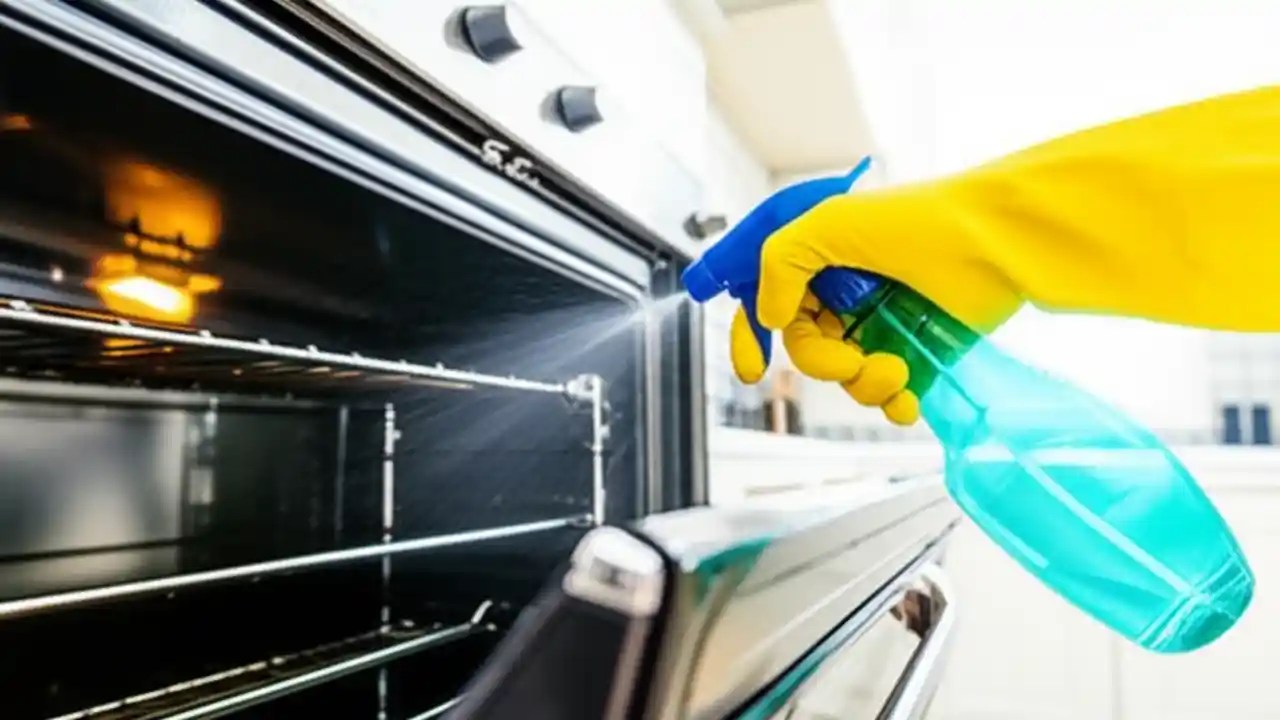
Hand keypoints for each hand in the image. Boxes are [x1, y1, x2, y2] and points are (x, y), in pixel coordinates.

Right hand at [731, 184, 1025, 425]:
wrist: (998, 241)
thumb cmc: (920, 221)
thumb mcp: (830, 224)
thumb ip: (780, 263)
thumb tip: (766, 315)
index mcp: (820, 257)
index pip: (768, 301)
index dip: (751, 336)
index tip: (754, 369)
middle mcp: (847, 291)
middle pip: (806, 347)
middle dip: (824, 363)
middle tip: (851, 361)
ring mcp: (882, 322)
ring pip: (847, 376)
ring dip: (865, 385)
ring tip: (897, 371)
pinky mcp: (919, 347)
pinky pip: (891, 392)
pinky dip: (894, 403)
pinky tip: (907, 402)